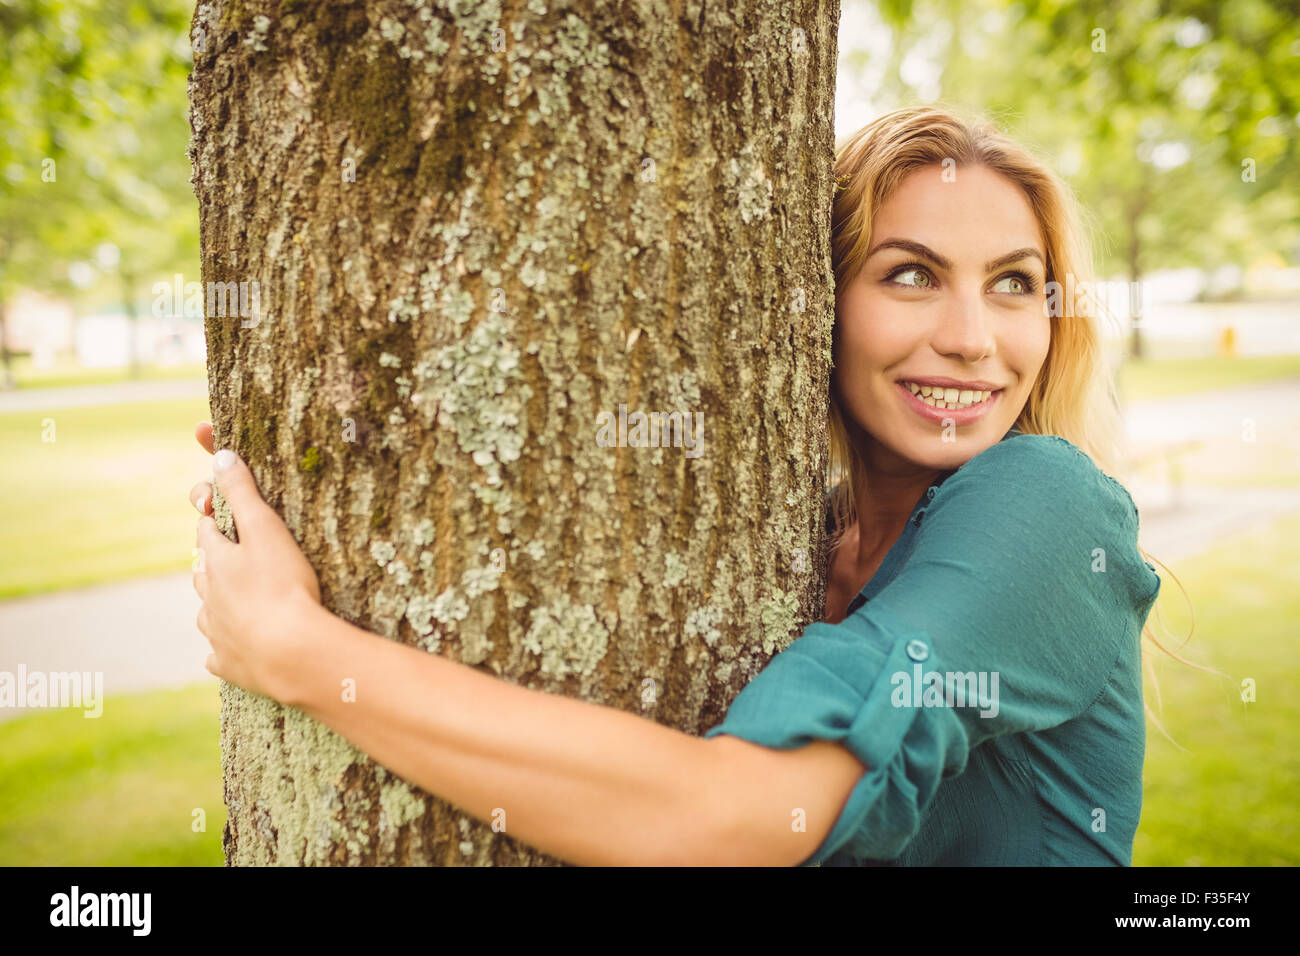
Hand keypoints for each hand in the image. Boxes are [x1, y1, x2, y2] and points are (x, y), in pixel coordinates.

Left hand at [190, 422, 322, 700]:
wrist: (291, 653)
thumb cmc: (282, 587)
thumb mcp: (266, 529)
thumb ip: (243, 492)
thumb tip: (219, 455)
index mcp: (215, 562)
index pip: (206, 531)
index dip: (213, 517)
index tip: (219, 510)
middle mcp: (208, 598)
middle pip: (203, 572)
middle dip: (213, 561)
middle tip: (232, 555)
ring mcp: (217, 633)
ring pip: (207, 613)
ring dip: (216, 604)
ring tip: (234, 601)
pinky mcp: (230, 665)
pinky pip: (219, 655)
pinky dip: (224, 648)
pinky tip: (233, 649)